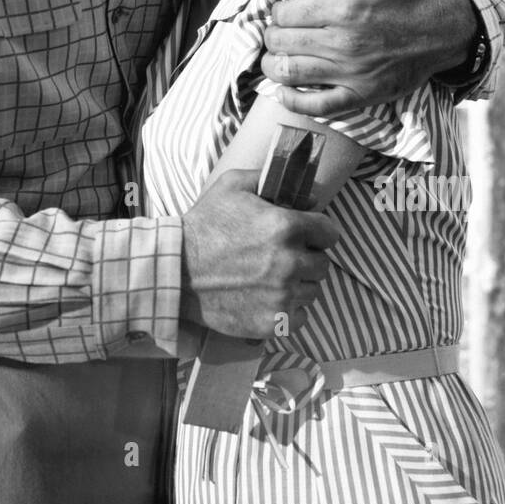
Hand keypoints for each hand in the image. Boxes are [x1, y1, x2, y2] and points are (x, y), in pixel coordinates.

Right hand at [180, 169, 338, 338]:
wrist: (175, 270)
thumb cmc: (204, 225)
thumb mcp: (233, 185)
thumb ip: (272, 180)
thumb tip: (309, 194)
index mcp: (285, 226)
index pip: (330, 233)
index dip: (318, 233)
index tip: (307, 236)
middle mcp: (289, 262)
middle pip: (323, 265)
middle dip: (307, 259)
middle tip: (283, 258)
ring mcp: (282, 296)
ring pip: (312, 292)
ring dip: (298, 285)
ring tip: (271, 279)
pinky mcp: (273, 323)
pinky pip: (300, 318)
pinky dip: (288, 311)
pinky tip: (267, 300)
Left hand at [261, 0, 476, 117]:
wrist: (444, 28)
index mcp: (342, 8)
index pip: (285, 14)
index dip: (277, 11)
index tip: (284, 11)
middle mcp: (343, 43)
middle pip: (282, 43)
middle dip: (272, 36)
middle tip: (278, 33)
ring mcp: (351, 73)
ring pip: (290, 73)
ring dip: (273, 65)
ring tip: (276, 57)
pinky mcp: (361, 96)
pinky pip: (316, 106)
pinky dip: (291, 100)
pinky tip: (283, 90)